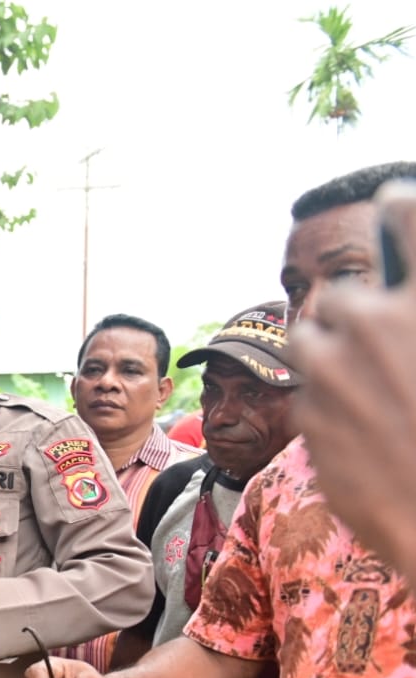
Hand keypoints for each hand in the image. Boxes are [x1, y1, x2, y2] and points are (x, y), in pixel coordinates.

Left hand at [291, 184, 415, 577]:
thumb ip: (412, 315)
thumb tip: (400, 277)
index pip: (406, 215)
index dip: (401, 213)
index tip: (394, 205)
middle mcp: (376, 325)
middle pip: (342, 301)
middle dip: (358, 322)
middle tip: (384, 353)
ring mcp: (336, 372)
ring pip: (310, 345)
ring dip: (331, 360)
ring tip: (368, 392)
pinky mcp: (309, 418)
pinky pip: (311, 399)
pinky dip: (330, 411)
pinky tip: (369, 436)